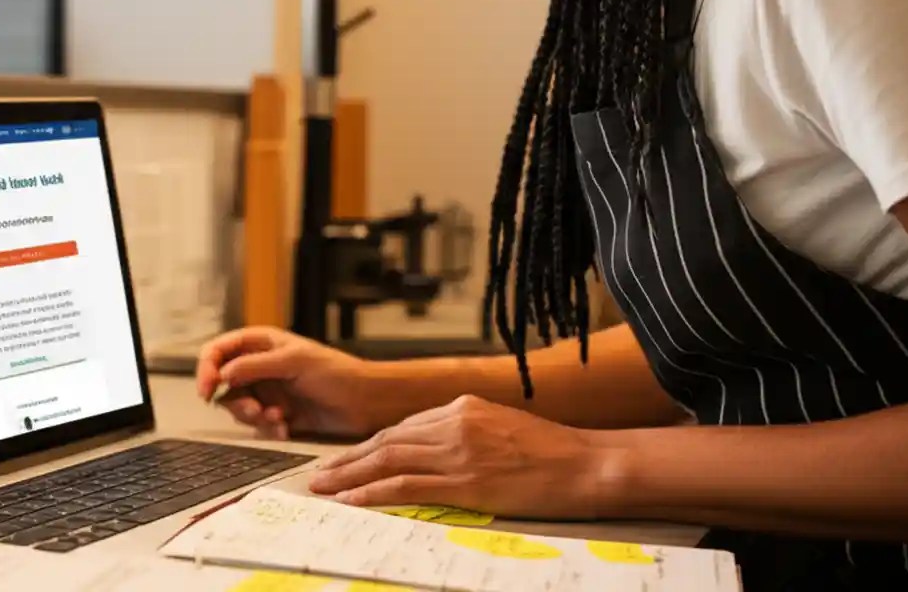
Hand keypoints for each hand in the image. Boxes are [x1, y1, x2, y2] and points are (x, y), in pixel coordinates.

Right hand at [196, 327, 383, 439]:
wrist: (366, 402)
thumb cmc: (337, 373)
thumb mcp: (294, 362)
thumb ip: (255, 365)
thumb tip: (222, 373)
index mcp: (261, 343)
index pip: (218, 351)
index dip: (206, 368)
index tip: (207, 390)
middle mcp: (259, 366)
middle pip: (223, 384)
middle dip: (236, 402)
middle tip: (255, 411)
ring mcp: (268, 391)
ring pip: (238, 407)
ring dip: (254, 417)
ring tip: (277, 419)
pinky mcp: (277, 414)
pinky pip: (257, 425)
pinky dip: (268, 428)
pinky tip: (286, 428)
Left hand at [308, 395, 610, 519]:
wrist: (588, 464)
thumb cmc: (554, 452)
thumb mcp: (503, 426)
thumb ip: (467, 431)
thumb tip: (435, 446)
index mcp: (463, 406)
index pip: (403, 427)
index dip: (369, 445)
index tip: (347, 458)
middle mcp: (454, 423)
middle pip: (386, 440)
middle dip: (348, 459)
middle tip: (319, 473)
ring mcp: (458, 452)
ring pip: (388, 461)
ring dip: (350, 475)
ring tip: (323, 487)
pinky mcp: (466, 482)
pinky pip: (407, 487)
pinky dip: (374, 493)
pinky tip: (353, 501)